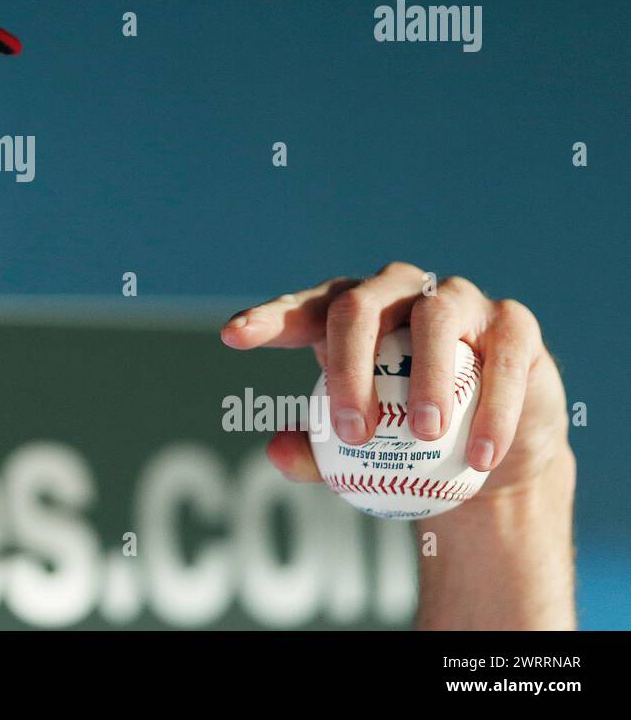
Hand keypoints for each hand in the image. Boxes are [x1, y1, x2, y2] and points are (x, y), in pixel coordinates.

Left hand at [220, 262, 571, 498]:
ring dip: (427, 377)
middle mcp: (396, 293)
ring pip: (434, 318)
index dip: (268, 318)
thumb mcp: (359, 453)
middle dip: (348, 364)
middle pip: (359, 307)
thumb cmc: (404, 441)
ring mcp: (456, 301)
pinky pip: (502, 355)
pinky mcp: (512, 325)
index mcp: (347, 314)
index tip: (233, 336)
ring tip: (424, 436)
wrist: (489, 452)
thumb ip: (316, 452)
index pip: (302, 309)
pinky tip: (481, 454)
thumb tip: (276, 452)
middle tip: (353, 432)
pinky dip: (493, 405)